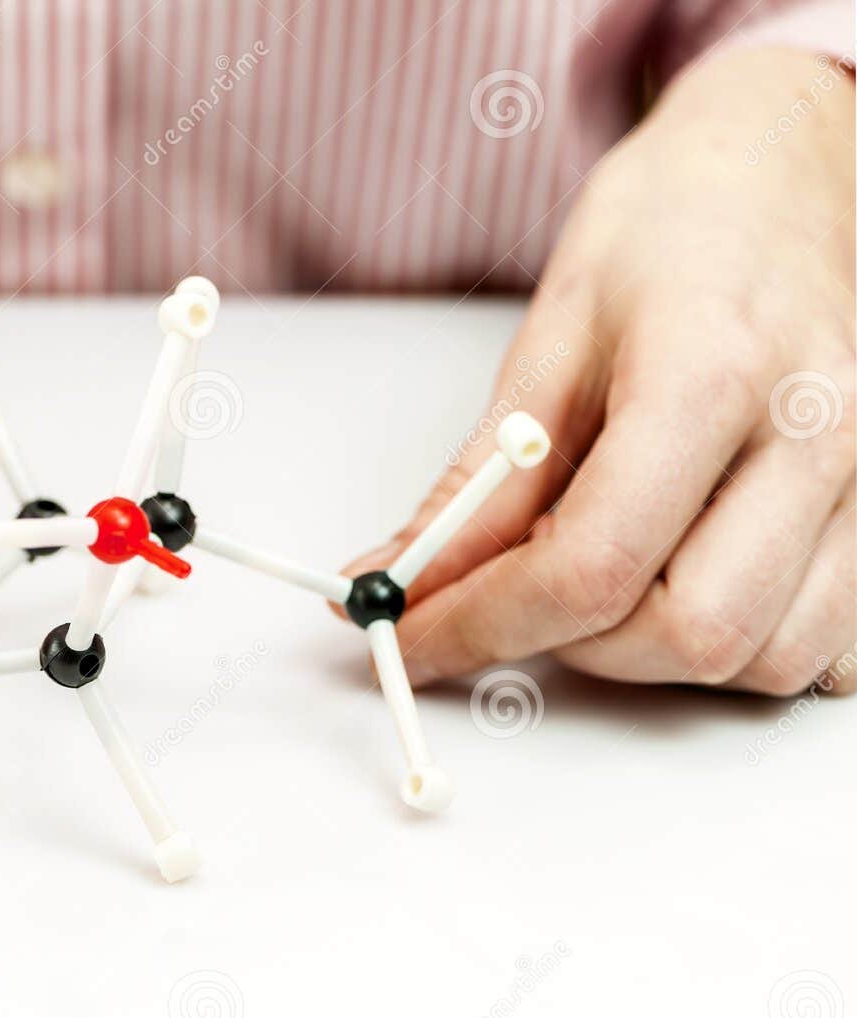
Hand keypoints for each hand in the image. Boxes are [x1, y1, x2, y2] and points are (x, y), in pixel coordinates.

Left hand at [344, 48, 854, 695]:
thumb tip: (399, 579)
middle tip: (516, 587)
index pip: (590, 565)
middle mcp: (817, 437)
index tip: (410, 635)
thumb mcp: (551, 336)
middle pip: (690, 635)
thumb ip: (480, 483)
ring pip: (764, 657)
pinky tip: (680, 579)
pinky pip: (821, 643)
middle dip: (574, 642)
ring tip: (603, 567)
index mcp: (713, 376)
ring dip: (653, 653)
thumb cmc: (676, 227)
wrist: (790, 163)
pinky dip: (737, 647)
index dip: (480, 623)